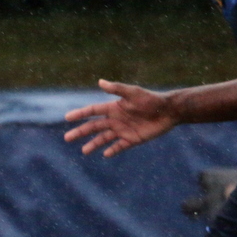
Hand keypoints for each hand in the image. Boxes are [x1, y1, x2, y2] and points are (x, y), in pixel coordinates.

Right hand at [62, 80, 177, 156]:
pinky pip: (119, 146)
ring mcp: (123, 130)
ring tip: (84, 151)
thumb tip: (100, 82)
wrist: (169, 111)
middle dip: (81, 132)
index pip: (92, 111)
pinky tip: (105, 154)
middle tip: (67, 138)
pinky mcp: (132, 139)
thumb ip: (117, 89)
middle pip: (94, 127)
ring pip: (104, 138)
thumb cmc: (151, 99)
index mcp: (113, 107)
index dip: (80, 114)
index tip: (67, 118)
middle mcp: (116, 119)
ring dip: (93, 144)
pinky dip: (112, 150)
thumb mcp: (133, 93)